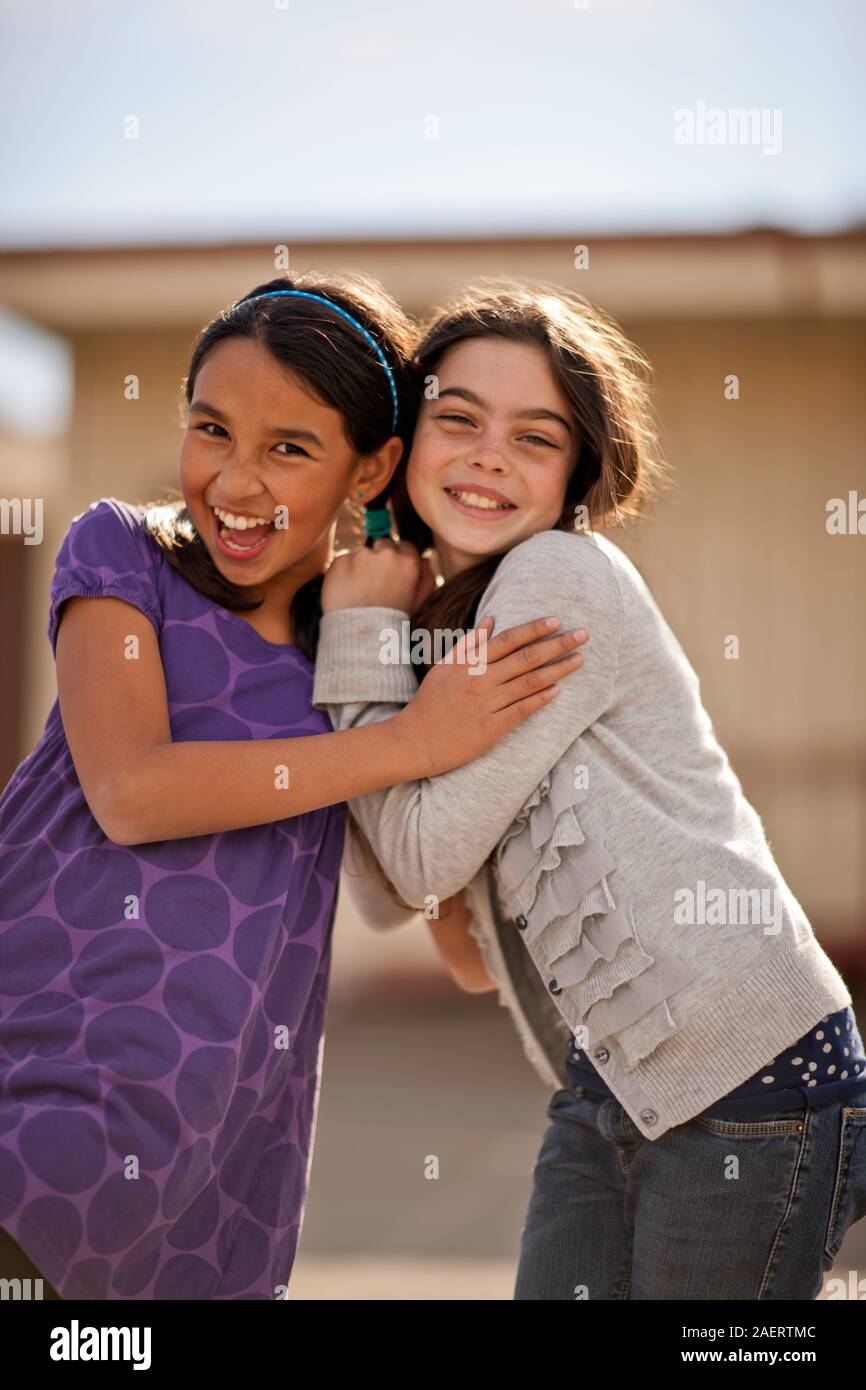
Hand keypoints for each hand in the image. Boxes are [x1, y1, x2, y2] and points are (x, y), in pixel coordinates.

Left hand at [322, 539, 420, 612]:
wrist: (360, 634)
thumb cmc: (392, 620)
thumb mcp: (418, 602)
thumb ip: (427, 578)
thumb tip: (425, 559)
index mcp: (408, 562)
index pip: (405, 546)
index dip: (399, 559)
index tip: (393, 572)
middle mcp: (386, 553)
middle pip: (383, 544)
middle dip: (380, 558)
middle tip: (375, 582)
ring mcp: (361, 555)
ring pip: (361, 553)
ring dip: (360, 565)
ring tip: (360, 590)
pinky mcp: (340, 561)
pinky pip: (343, 561)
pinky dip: (344, 573)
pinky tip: (347, 590)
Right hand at [394, 616, 588, 776]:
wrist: (414, 741)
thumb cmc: (429, 702)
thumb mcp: (443, 666)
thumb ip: (469, 643)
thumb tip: (491, 620)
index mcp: (469, 663)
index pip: (508, 640)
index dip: (534, 629)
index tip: (557, 621)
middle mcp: (480, 680)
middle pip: (526, 658)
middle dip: (557, 645)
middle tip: (583, 635)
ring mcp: (487, 704)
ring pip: (529, 682)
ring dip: (558, 670)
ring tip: (579, 660)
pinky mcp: (492, 728)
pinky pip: (522, 710)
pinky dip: (541, 699)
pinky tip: (558, 690)